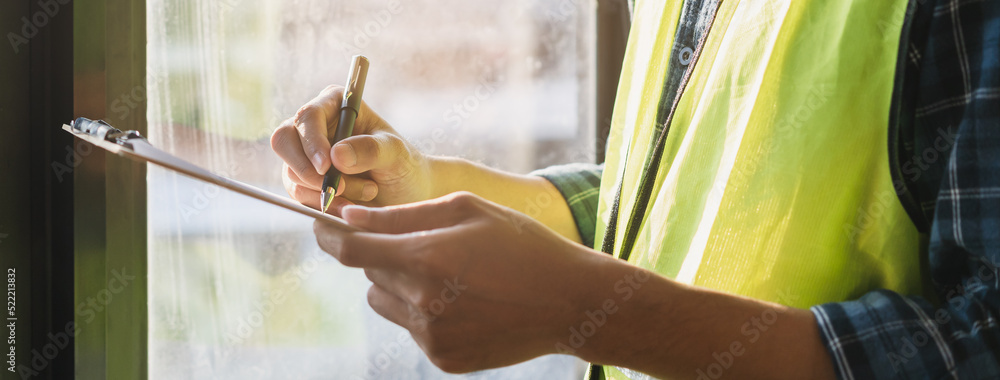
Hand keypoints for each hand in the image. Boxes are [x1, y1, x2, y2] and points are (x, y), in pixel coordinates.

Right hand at [271, 85, 433, 213]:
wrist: (405, 194)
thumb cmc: (403, 165)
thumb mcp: (396, 155)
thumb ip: (370, 150)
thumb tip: (336, 155)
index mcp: (335, 104)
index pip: (308, 116)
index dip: (312, 142)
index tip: (326, 167)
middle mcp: (314, 126)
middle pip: (283, 140)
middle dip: (307, 169)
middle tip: (337, 189)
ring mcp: (305, 153)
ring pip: (292, 172)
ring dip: (327, 189)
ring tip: (366, 191)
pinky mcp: (302, 180)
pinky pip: (298, 193)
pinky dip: (322, 203)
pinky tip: (349, 205)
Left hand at [312, 192, 607, 372]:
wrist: (570, 302)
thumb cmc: (522, 244)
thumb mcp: (466, 211)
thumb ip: (402, 216)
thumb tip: (350, 219)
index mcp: (426, 258)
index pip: (350, 250)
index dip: (328, 235)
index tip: (321, 225)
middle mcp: (422, 303)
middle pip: (369, 273)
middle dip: (382, 253)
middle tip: (424, 243)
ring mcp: (431, 337)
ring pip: (384, 302)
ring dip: (400, 284)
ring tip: (449, 274)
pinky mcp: (442, 358)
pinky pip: (411, 327)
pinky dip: (424, 311)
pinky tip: (465, 301)